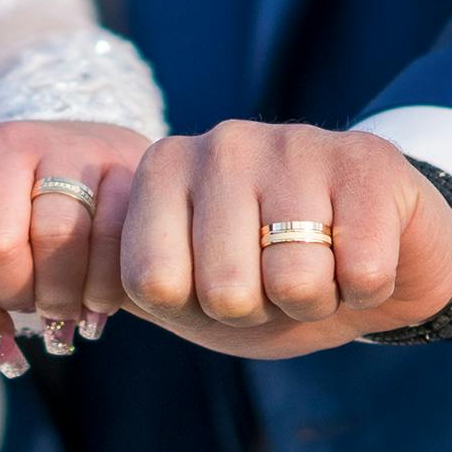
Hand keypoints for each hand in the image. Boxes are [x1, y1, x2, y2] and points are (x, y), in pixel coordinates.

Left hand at [0, 118, 152, 374]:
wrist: (112, 184)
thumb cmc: (25, 224)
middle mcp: (5, 140)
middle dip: (15, 298)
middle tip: (32, 307)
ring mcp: (67, 145)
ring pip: (56, 243)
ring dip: (63, 297)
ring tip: (67, 302)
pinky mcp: (125, 161)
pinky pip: (111, 240)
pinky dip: (106, 286)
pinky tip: (102, 296)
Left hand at [117, 122, 451, 358]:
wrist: (371, 252)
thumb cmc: (266, 278)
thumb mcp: (190, 292)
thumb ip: (137, 288)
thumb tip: (80, 299)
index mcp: (163, 168)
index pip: (154, 283)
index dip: (196, 308)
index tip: (217, 281)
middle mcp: (220, 143)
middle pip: (225, 292)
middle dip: (261, 308)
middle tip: (276, 275)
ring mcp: (293, 142)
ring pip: (295, 283)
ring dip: (316, 299)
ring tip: (320, 261)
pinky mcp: (365, 159)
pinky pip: (363, 274)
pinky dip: (367, 288)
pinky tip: (359, 252)